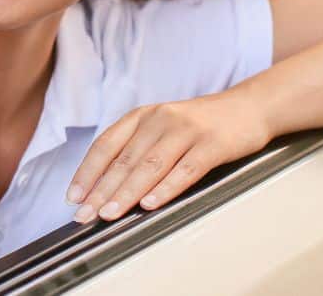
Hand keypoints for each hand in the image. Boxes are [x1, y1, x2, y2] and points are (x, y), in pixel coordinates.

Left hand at [66, 89, 271, 221]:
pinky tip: (150, 204)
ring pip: (150, 165)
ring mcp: (186, 131)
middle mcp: (160, 119)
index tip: (73, 197)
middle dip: (101, 190)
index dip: (87, 172)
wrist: (249, 107)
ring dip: (126, 192)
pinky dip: (166, 188)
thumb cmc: (200, 125)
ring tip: (109, 214)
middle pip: (124, 159)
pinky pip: (185, 169)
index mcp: (142, 116)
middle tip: (84, 215)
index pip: (106, 145)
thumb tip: (107, 188)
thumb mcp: (163, 128)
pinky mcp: (212, 144)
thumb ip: (138, 150)